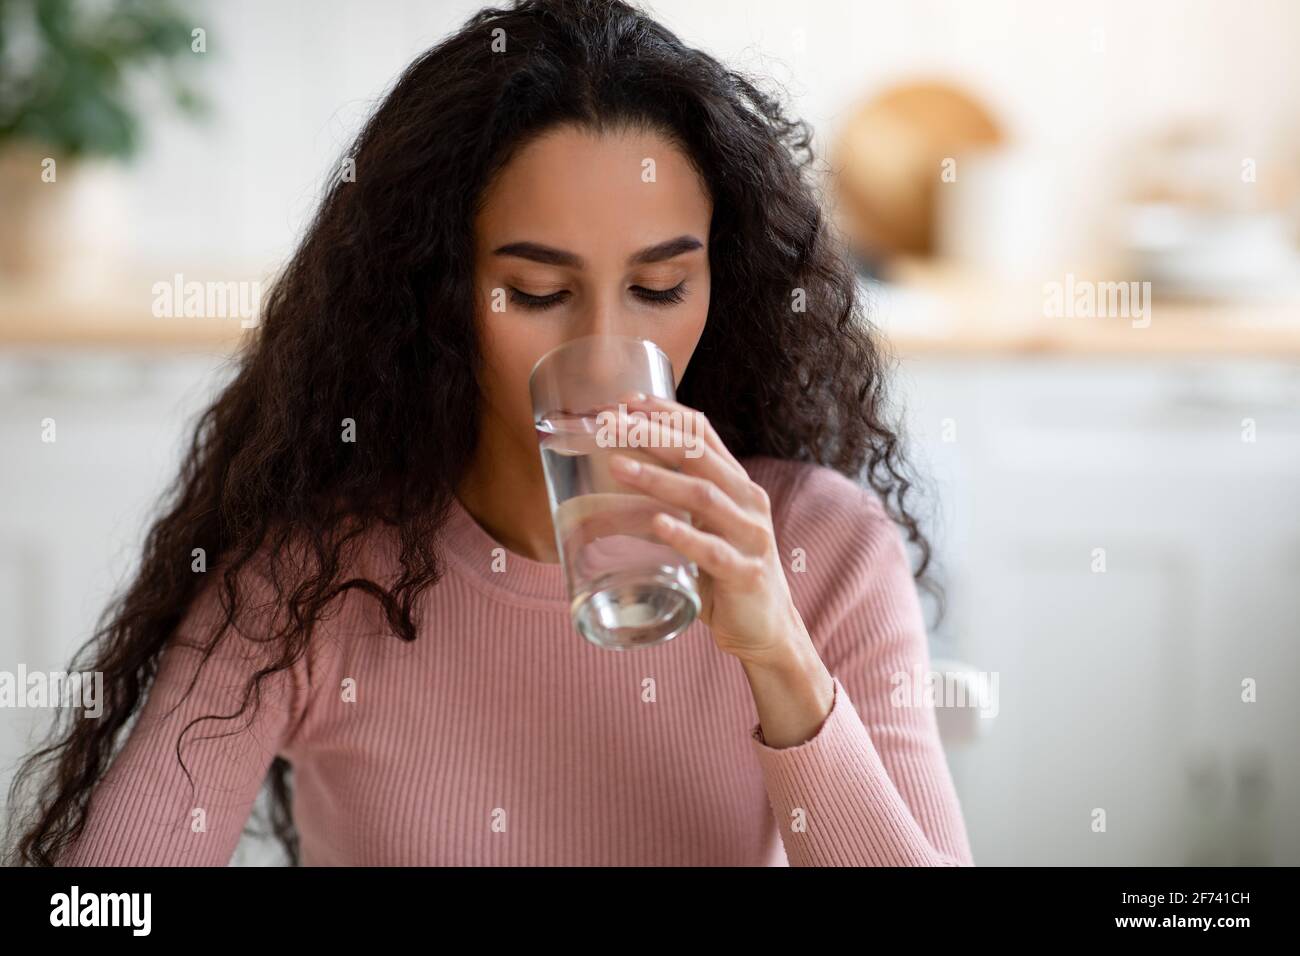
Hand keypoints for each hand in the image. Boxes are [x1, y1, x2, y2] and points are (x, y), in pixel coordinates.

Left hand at [605, 391, 811, 668]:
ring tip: (617, 467)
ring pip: (703, 497)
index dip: (665, 412)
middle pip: (698, 455)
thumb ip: (674, 502)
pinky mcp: (746, 574)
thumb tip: (616, 479)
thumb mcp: (703, 528)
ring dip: (657, 479)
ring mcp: (751, 536)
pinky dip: (685, 536)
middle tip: (608, 425)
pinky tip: (659, 525)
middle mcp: (748, 501)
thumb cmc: (724, 575)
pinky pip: (713, 551)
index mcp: (737, 484)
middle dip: (651, 436)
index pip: (702, 433)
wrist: (767, 630)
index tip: (625, 401)